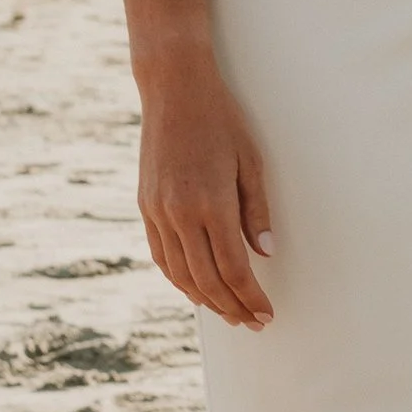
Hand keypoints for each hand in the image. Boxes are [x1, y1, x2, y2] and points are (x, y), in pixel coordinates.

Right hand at [136, 60, 273, 328]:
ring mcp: (157, 211)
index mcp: (211, 202)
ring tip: (228, 312)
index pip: (233, 268)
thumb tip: (265, 253)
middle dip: (232, 306)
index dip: (251, 297)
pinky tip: (195, 289)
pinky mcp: (145, 205)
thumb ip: (256, 211)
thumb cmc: (221, 120)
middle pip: (206, 279)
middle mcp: (180, 213)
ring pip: (180, 273)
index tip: (266, 313)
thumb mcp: (251, 161)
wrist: (173, 89)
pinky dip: (178, 278)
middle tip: (253, 322)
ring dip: (205, 299)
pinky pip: (161, 255)